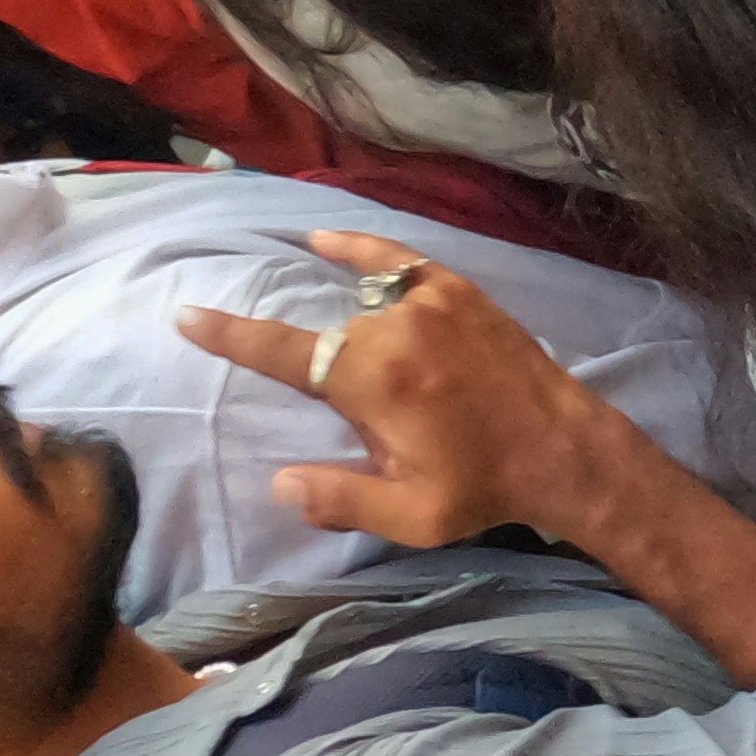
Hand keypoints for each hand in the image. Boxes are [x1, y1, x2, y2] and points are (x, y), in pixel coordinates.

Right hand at [173, 234, 624, 545]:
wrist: (567, 450)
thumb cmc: (485, 485)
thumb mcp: (408, 514)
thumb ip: (336, 499)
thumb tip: (277, 482)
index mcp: (372, 378)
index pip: (280, 350)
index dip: (230, 334)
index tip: (188, 315)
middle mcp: (396, 327)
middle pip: (330, 343)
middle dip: (338, 384)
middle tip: (397, 431)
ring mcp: (433, 303)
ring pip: (363, 312)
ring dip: (356, 340)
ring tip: (392, 387)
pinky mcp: (463, 294)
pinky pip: (401, 262)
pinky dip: (363, 251)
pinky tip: (329, 241)